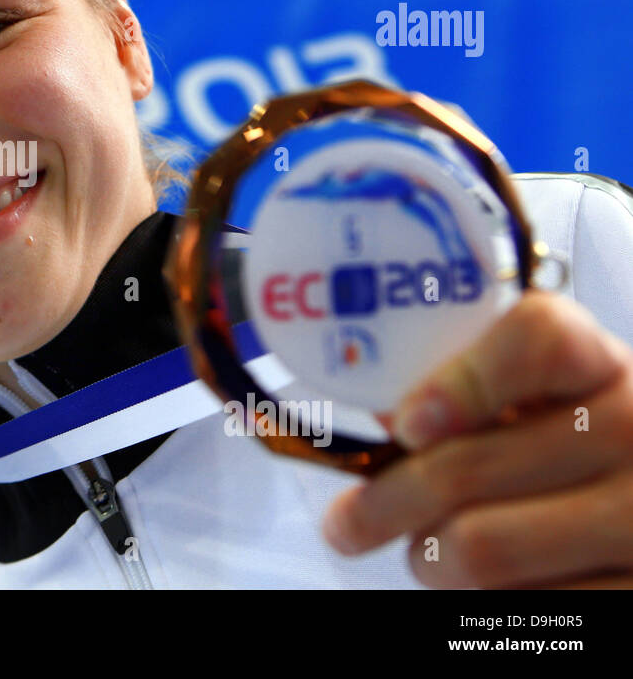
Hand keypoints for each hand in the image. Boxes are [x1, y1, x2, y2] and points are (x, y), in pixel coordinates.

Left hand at [321, 289, 632, 587]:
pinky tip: (485, 586)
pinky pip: (519, 605)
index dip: (462, 382)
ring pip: (479, 548)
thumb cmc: (572, 452)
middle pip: (466, 467)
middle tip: (346, 524)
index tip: (407, 425)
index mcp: (600, 365)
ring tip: (428, 553)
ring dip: (429, 560)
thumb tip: (384, 421)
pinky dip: (480, 600)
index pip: (540, 340)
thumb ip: (467, 399)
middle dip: (385, 504)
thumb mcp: (538, 406)